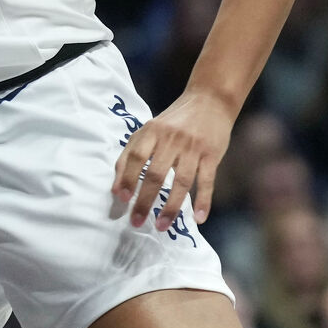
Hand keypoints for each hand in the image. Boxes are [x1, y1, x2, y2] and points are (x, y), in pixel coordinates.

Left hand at [111, 86, 236, 231]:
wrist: (209, 100)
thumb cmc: (173, 121)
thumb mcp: (149, 130)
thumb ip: (130, 154)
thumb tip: (116, 188)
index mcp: (152, 131)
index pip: (136, 157)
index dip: (127, 178)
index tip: (122, 199)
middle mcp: (172, 139)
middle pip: (156, 174)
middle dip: (145, 201)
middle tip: (137, 222)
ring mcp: (193, 148)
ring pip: (182, 182)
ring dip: (171, 207)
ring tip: (162, 226)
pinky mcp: (212, 155)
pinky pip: (207, 181)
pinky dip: (203, 201)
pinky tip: (199, 219)